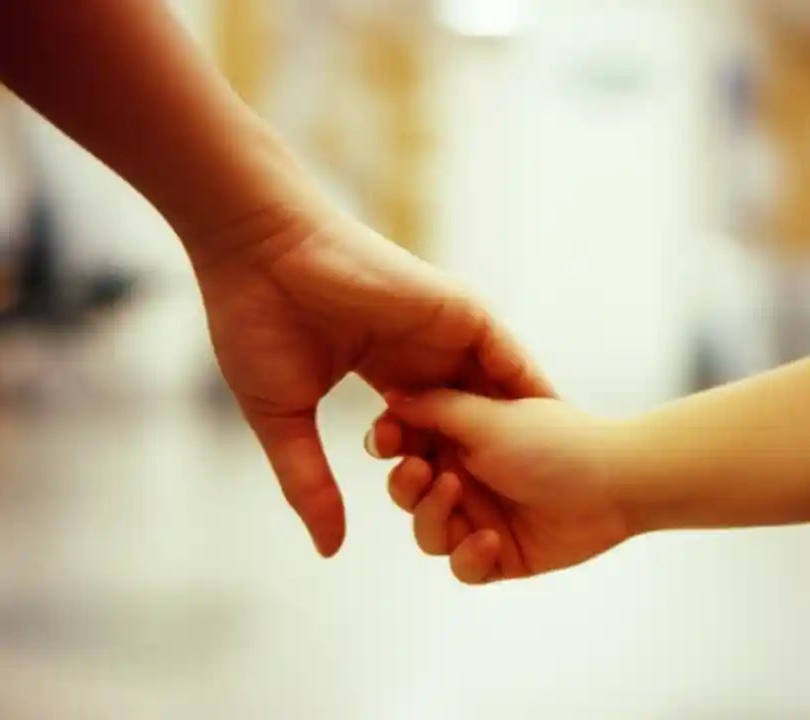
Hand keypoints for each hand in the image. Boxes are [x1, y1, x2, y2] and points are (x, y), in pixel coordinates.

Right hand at [187, 190, 552, 556]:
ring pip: (495, 394)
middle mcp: (424, 356)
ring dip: (518, 436)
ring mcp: (444, 334)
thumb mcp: (284, 421)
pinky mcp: (460, 314)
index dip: (441, 475)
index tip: (453, 522)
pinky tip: (553, 430)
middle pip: (471, 421)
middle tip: (505, 519)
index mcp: (387, 375)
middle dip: (487, 467)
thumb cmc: (256, 326)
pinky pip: (509, 359)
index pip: (431, 434)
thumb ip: (310, 483)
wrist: (259, 253)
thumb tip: (330, 549)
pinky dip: (530, 393)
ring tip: (551, 482)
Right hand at [374, 391, 632, 582]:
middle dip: (405, 485)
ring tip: (456, 497)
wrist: (615, 481)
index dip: (388, 442)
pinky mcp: (501, 555)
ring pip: (428, 533)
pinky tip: (491, 541)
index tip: (384, 439)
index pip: (406, 442)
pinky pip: (463, 568)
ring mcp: (483, 516)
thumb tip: (392, 395)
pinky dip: (470, 557)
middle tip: (420, 472)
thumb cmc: (555, 441)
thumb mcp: (487, 417)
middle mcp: (467, 475)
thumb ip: (435, 408)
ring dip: (432, 518)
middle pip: (408, 492)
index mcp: (463, 435)